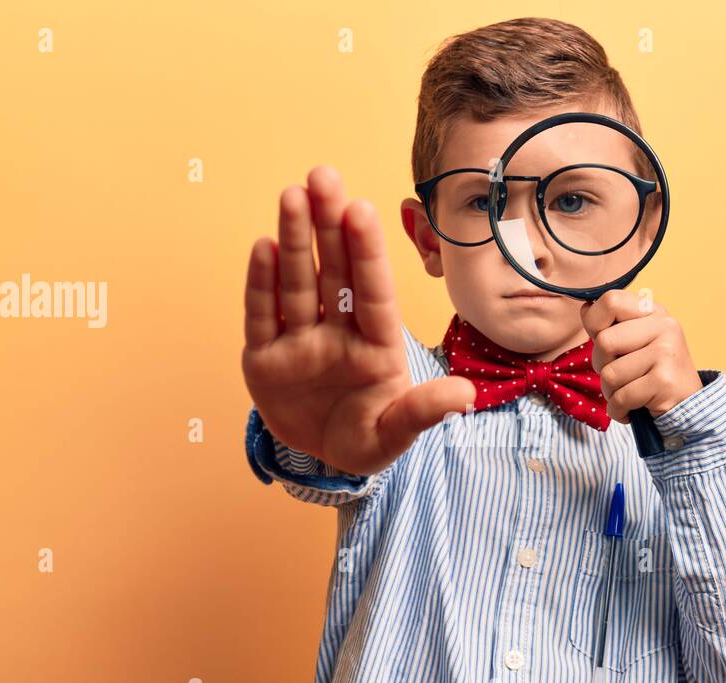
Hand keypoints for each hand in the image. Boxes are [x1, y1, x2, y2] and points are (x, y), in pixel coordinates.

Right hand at [242, 166, 475, 475]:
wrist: (321, 462)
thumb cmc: (366, 440)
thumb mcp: (394, 436)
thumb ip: (423, 412)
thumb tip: (465, 396)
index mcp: (376, 346)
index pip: (372, 291)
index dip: (367, 252)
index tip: (362, 209)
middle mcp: (338, 333)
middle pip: (333, 272)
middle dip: (328, 225)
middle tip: (324, 176)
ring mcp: (299, 341)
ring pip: (297, 283)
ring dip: (295, 239)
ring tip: (293, 194)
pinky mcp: (264, 357)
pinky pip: (262, 315)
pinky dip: (261, 282)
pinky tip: (265, 244)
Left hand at [580, 290, 703, 422]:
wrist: (687, 407)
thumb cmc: (653, 374)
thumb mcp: (635, 342)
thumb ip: (610, 326)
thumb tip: (585, 308)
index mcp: (654, 312)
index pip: (610, 301)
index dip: (594, 323)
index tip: (603, 342)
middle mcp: (665, 326)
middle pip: (604, 341)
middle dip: (601, 366)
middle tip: (619, 378)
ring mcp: (666, 352)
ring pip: (609, 374)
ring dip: (610, 393)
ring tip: (629, 394)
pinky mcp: (664, 380)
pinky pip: (620, 397)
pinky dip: (618, 410)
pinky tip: (632, 409)